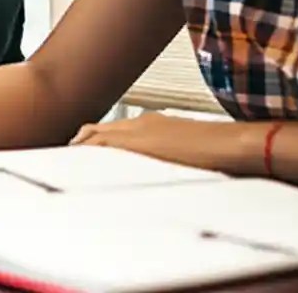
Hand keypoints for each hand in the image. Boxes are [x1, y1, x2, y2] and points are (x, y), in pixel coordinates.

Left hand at [70, 112, 251, 173]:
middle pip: (96, 130)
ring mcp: (138, 130)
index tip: (79, 155)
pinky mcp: (138, 141)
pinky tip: (75, 167)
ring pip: (93, 136)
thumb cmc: (223, 153)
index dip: (90, 143)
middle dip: (78, 145)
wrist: (235, 144)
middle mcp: (141, 123)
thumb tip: (167, 173)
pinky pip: (100, 145)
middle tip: (64, 161)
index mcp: (152, 124)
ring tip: (62, 166)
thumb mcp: (189, 155)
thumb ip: (170, 161)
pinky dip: (85, 154)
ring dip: (78, 150)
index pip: (110, 131)